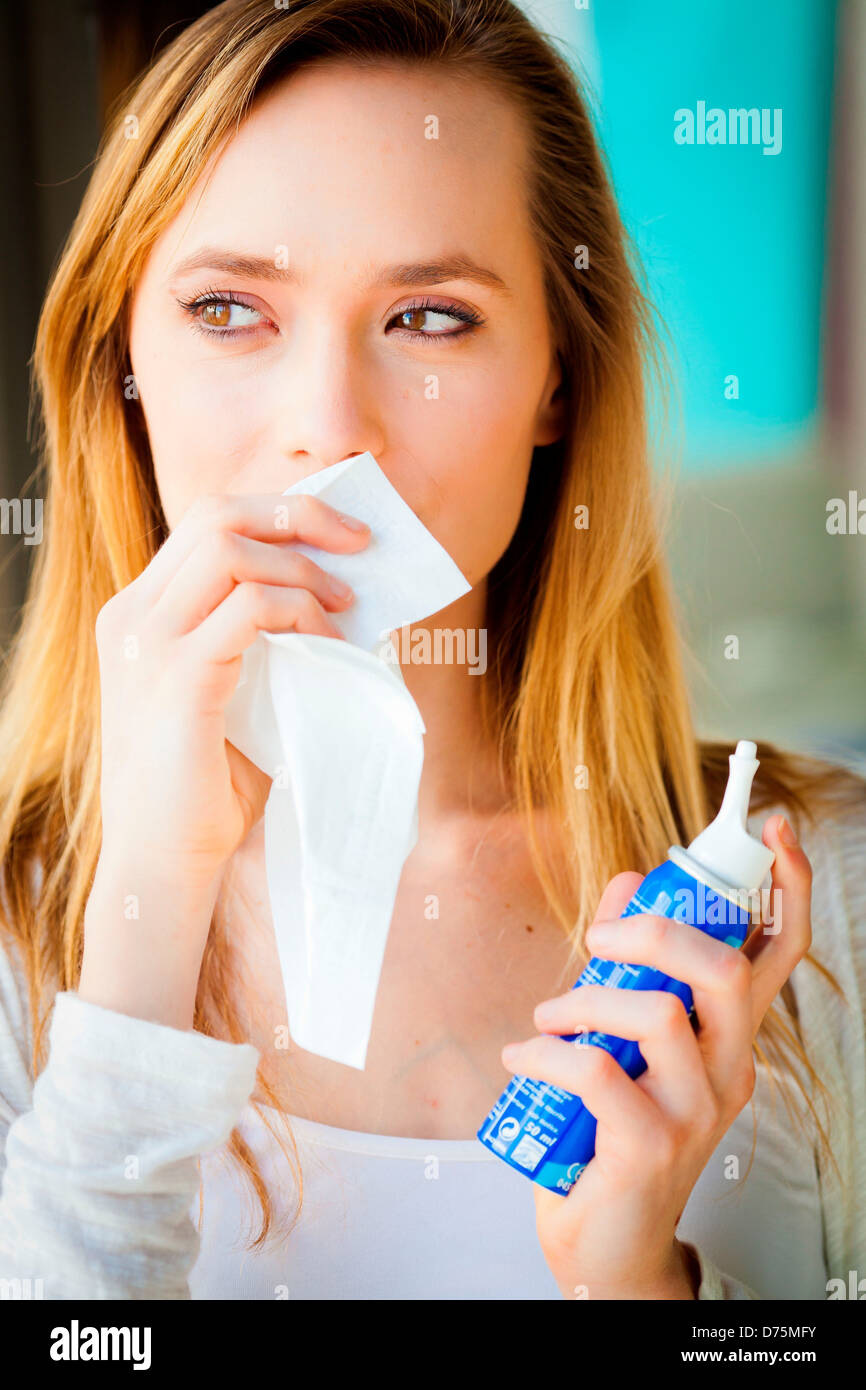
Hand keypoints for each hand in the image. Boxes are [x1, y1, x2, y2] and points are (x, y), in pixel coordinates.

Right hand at [94, 491, 368, 881]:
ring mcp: (148, 642)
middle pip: (217, 515)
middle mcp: (133, 615)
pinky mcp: (178, 676)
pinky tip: (329, 645)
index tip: (338, 534)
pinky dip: (302, 615)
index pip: (206, 523)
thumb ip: (263, 641)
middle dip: (299, 515)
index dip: (277, 514)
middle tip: (359, 544)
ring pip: (233, 551)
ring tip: (346, 607)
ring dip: (304, 570)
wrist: (164, 859)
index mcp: (138, 613)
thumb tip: (343, 599)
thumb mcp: (235, 692)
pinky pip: (251, 609)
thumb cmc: (206, 785)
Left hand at [500, 813, 811, 1299]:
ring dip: (586, 998)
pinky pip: (598, 1072)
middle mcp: (730, 1068)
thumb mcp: (625, 1038)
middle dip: (656, 931)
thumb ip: (628, 963)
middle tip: (601, 937)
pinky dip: (547, 1053)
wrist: (607, 1241)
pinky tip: (526, 1058)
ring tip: (549, 1016)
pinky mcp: (650, 1147)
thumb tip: (624, 885)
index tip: (774, 829)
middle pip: (723, 969)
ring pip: (657, 1014)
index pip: (781, 952)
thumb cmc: (613, 1127)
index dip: (788, 886)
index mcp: (730, 1034)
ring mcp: (697, 1111)